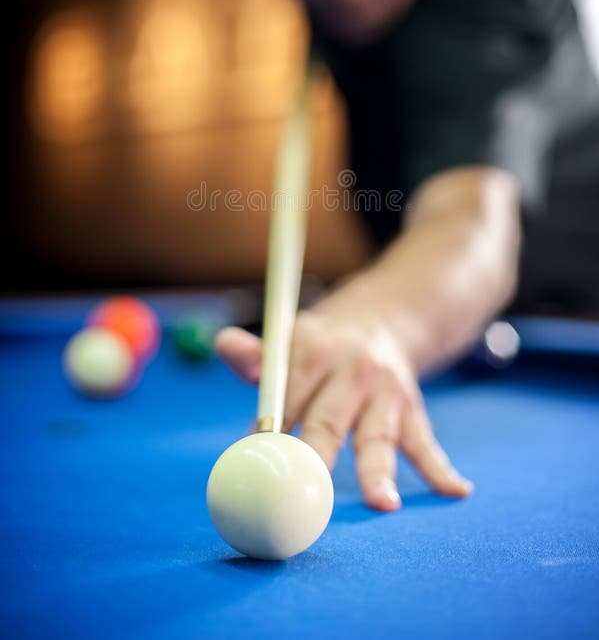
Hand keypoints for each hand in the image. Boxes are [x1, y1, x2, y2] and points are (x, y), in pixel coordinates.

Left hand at [216, 306, 472, 510]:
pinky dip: (440, 468)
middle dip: (317, 456)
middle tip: (304, 492)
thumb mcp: (290, 339)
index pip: (288, 392)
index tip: (259, 457)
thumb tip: (220, 343)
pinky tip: (456, 491)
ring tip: (383, 505)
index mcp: (313, 350)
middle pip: (329, 419)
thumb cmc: (320, 344)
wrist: (385, 315)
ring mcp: (385, 390)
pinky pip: (425, 441)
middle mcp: (352, 368)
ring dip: (380, 470)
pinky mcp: (412, 408)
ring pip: (378, 435)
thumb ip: (257, 354)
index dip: (273, 425)